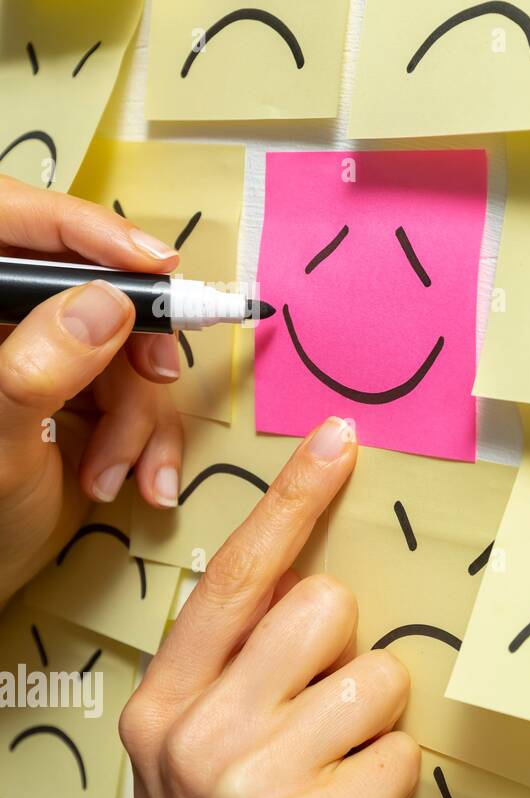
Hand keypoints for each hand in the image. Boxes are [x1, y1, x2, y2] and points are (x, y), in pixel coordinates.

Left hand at [0, 175, 184, 606]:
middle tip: (154, 377)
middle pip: (91, 291)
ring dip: (141, 419)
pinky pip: (145, 395)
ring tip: (119, 474)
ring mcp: (50, 360)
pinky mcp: (87, 396)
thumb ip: (37, 368)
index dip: (83, 230)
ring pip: (127, 350)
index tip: (154, 263)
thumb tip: (104, 304)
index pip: (14, 223)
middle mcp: (10, 325)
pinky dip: (155, 441)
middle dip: (132, 347)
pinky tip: (144, 483)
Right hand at [119, 418, 420, 797]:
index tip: (339, 440)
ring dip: (376, 726)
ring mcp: (248, 782)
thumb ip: (237, 673)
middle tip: (327, 718)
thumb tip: (315, 589)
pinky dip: (391, 785)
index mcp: (163, 703)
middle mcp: (194, 734)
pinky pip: (402, 752)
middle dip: (348, 654)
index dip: (292, 500)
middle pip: (324, 606)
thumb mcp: (199, 755)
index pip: (236, 574)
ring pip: (379, 676)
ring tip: (337, 773)